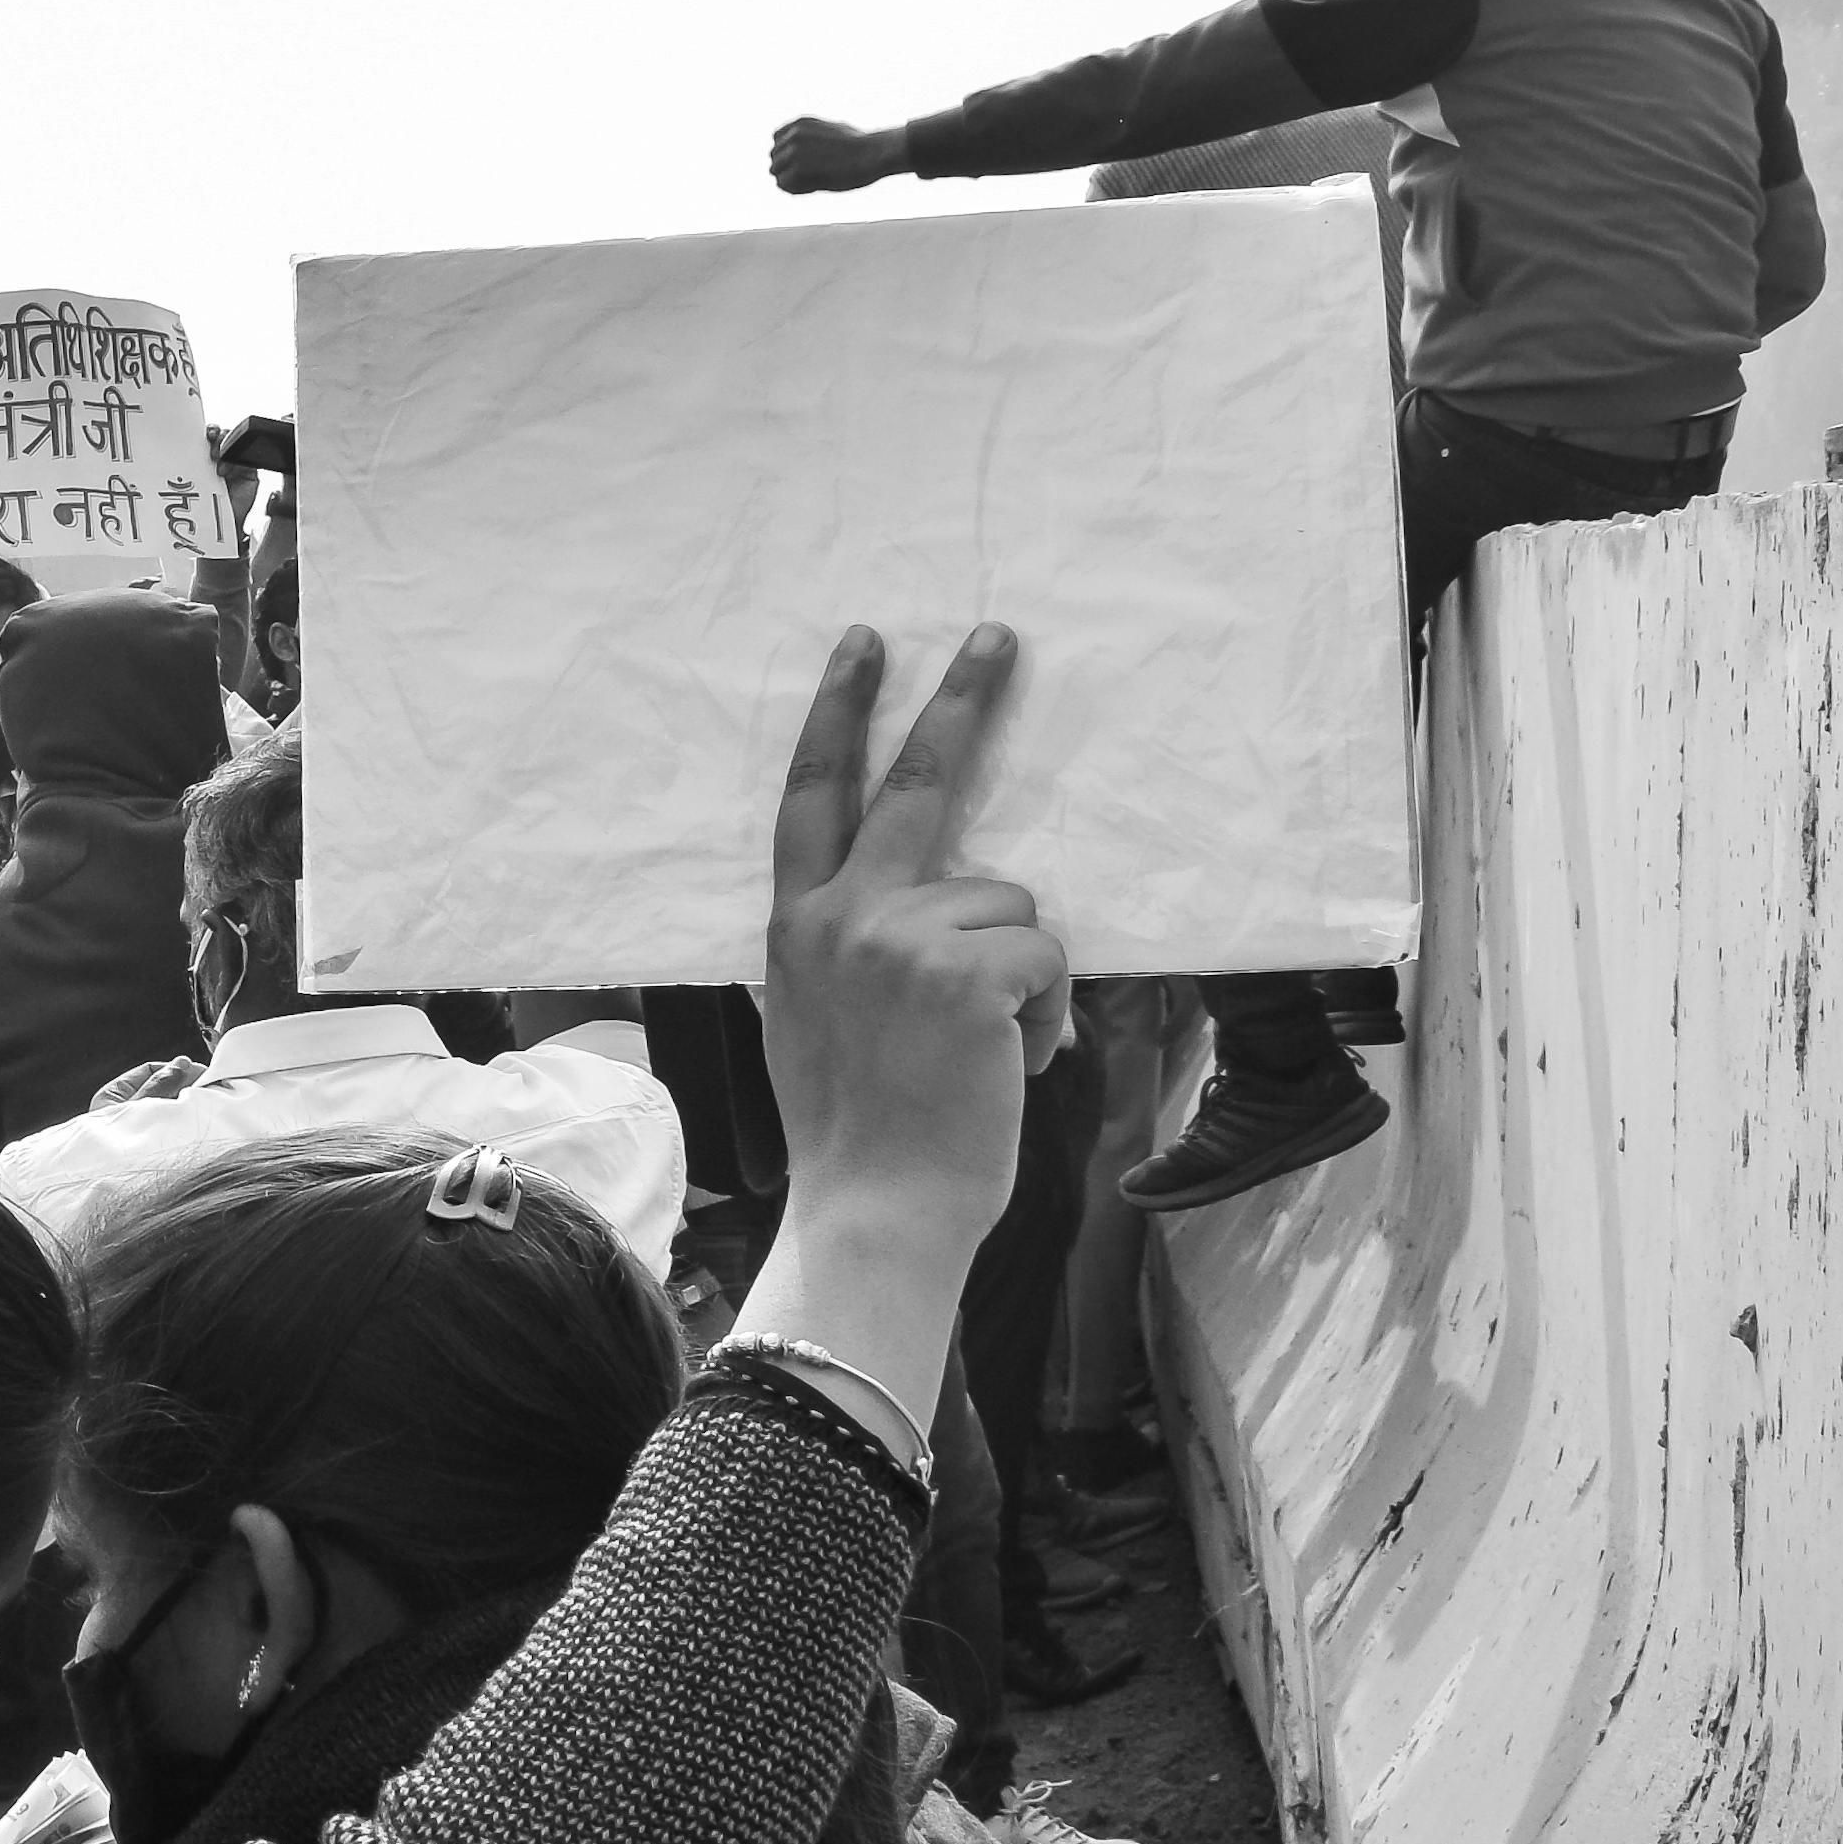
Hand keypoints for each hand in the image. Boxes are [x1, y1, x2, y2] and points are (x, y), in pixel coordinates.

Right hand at [761, 625, 1065, 1268]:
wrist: (874, 1208)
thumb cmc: (855, 1132)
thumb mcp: (808, 1020)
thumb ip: (837, 950)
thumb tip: (899, 914)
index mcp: (796, 926)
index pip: (812, 795)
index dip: (839, 713)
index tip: (866, 646)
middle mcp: (841, 915)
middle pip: (914, 782)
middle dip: (960, 699)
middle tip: (999, 635)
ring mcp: (901, 939)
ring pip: (1010, 903)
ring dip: (1021, 973)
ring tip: (987, 1049)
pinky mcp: (967, 974)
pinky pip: (1046, 958)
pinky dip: (1046, 1014)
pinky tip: (1010, 1063)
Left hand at [767, 117, 909, 195]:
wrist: (874, 153)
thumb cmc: (861, 145)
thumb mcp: (834, 130)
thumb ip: (813, 136)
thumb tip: (800, 151)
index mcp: (800, 123)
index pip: (777, 142)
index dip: (790, 156)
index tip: (809, 163)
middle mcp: (793, 135)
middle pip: (776, 159)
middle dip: (790, 169)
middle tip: (816, 175)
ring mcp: (794, 152)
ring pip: (778, 173)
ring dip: (794, 181)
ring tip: (817, 180)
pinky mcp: (798, 170)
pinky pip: (785, 186)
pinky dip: (798, 190)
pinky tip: (818, 185)